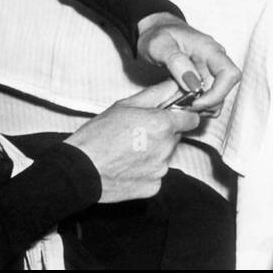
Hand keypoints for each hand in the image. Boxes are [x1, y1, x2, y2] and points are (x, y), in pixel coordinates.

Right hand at [64, 81, 197, 203]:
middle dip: (163, 132)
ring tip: (129, 149)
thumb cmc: (98, 135)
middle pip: (175, 136)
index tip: (173, 116)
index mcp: (162, 125)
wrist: (80, 170)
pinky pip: (156, 174)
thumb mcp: (124, 105)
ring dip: (154, 151)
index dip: (183, 115)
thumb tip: (174, 85)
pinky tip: (128, 165)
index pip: (192, 119)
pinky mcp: (153, 187)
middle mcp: (166, 148)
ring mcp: (161, 169)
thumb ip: (155, 94)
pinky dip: (146, 170)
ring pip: (166, 155)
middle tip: (139, 132)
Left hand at [136, 13, 241, 113]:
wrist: (155, 30)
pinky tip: (180, 103)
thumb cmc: (157, 34)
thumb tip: (194, 85)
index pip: (229, 74)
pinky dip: (197, 106)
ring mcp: (209, 72)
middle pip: (225, 90)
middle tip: (182, 107)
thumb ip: (176, 62)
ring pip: (217, 97)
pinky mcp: (203, 81)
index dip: (218, 93)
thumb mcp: (159, 45)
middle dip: (206, 104)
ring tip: (179, 105)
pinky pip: (207, 98)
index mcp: (209, 49)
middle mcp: (214, 61)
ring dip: (201, 107)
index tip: (195, 102)